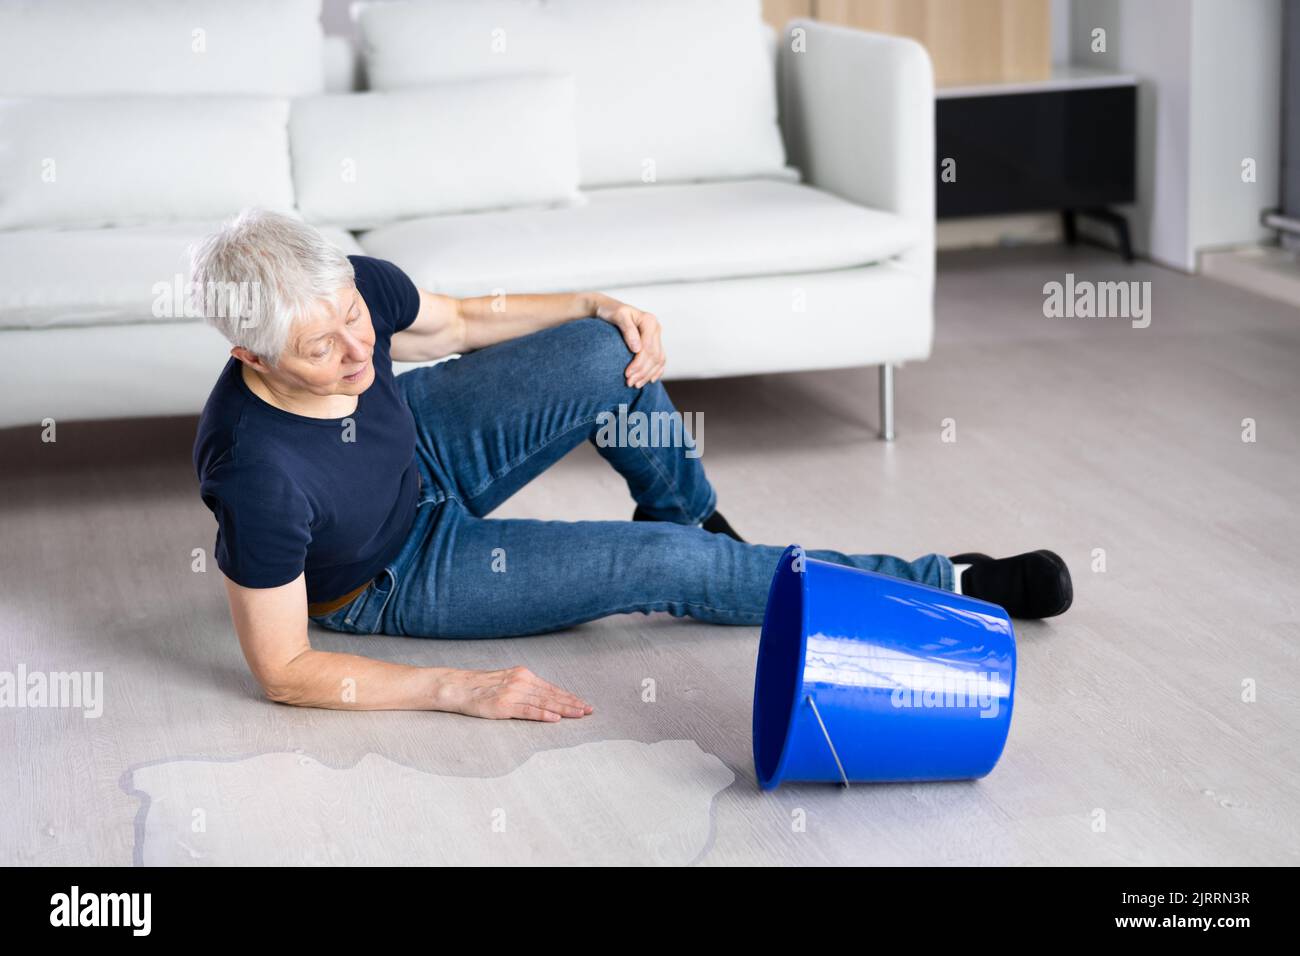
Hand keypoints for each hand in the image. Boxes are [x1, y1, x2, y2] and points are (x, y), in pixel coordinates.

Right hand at [435, 666, 592, 721]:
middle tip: (589, 710)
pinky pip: (527, 711)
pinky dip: (543, 715)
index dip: (569, 696)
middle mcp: (521, 681)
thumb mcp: (506, 681)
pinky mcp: (503, 706)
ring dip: (564, 709)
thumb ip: (525, 688)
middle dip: (572, 703)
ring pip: (544, 703)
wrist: (457, 687)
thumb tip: (544, 697)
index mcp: (523, 675)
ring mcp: (513, 693)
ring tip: (579, 714)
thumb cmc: (481, 687)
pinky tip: (555, 719)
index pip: (551, 688)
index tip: (583, 703)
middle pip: (552, 695)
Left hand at [591, 294, 665, 387]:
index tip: (627, 375)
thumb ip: (628, 330)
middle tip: (629, 383)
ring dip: (648, 374)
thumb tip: (637, 349)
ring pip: (659, 360)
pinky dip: (657, 371)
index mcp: (649, 321)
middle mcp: (656, 328)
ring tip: (636, 384)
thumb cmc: (610, 311)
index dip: (638, 364)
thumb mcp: (617, 316)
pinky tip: (650, 380)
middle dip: (643, 372)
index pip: (648, 348)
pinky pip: (660, 359)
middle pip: (654, 356)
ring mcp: (657, 336)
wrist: (609, 308)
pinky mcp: (654, 342)